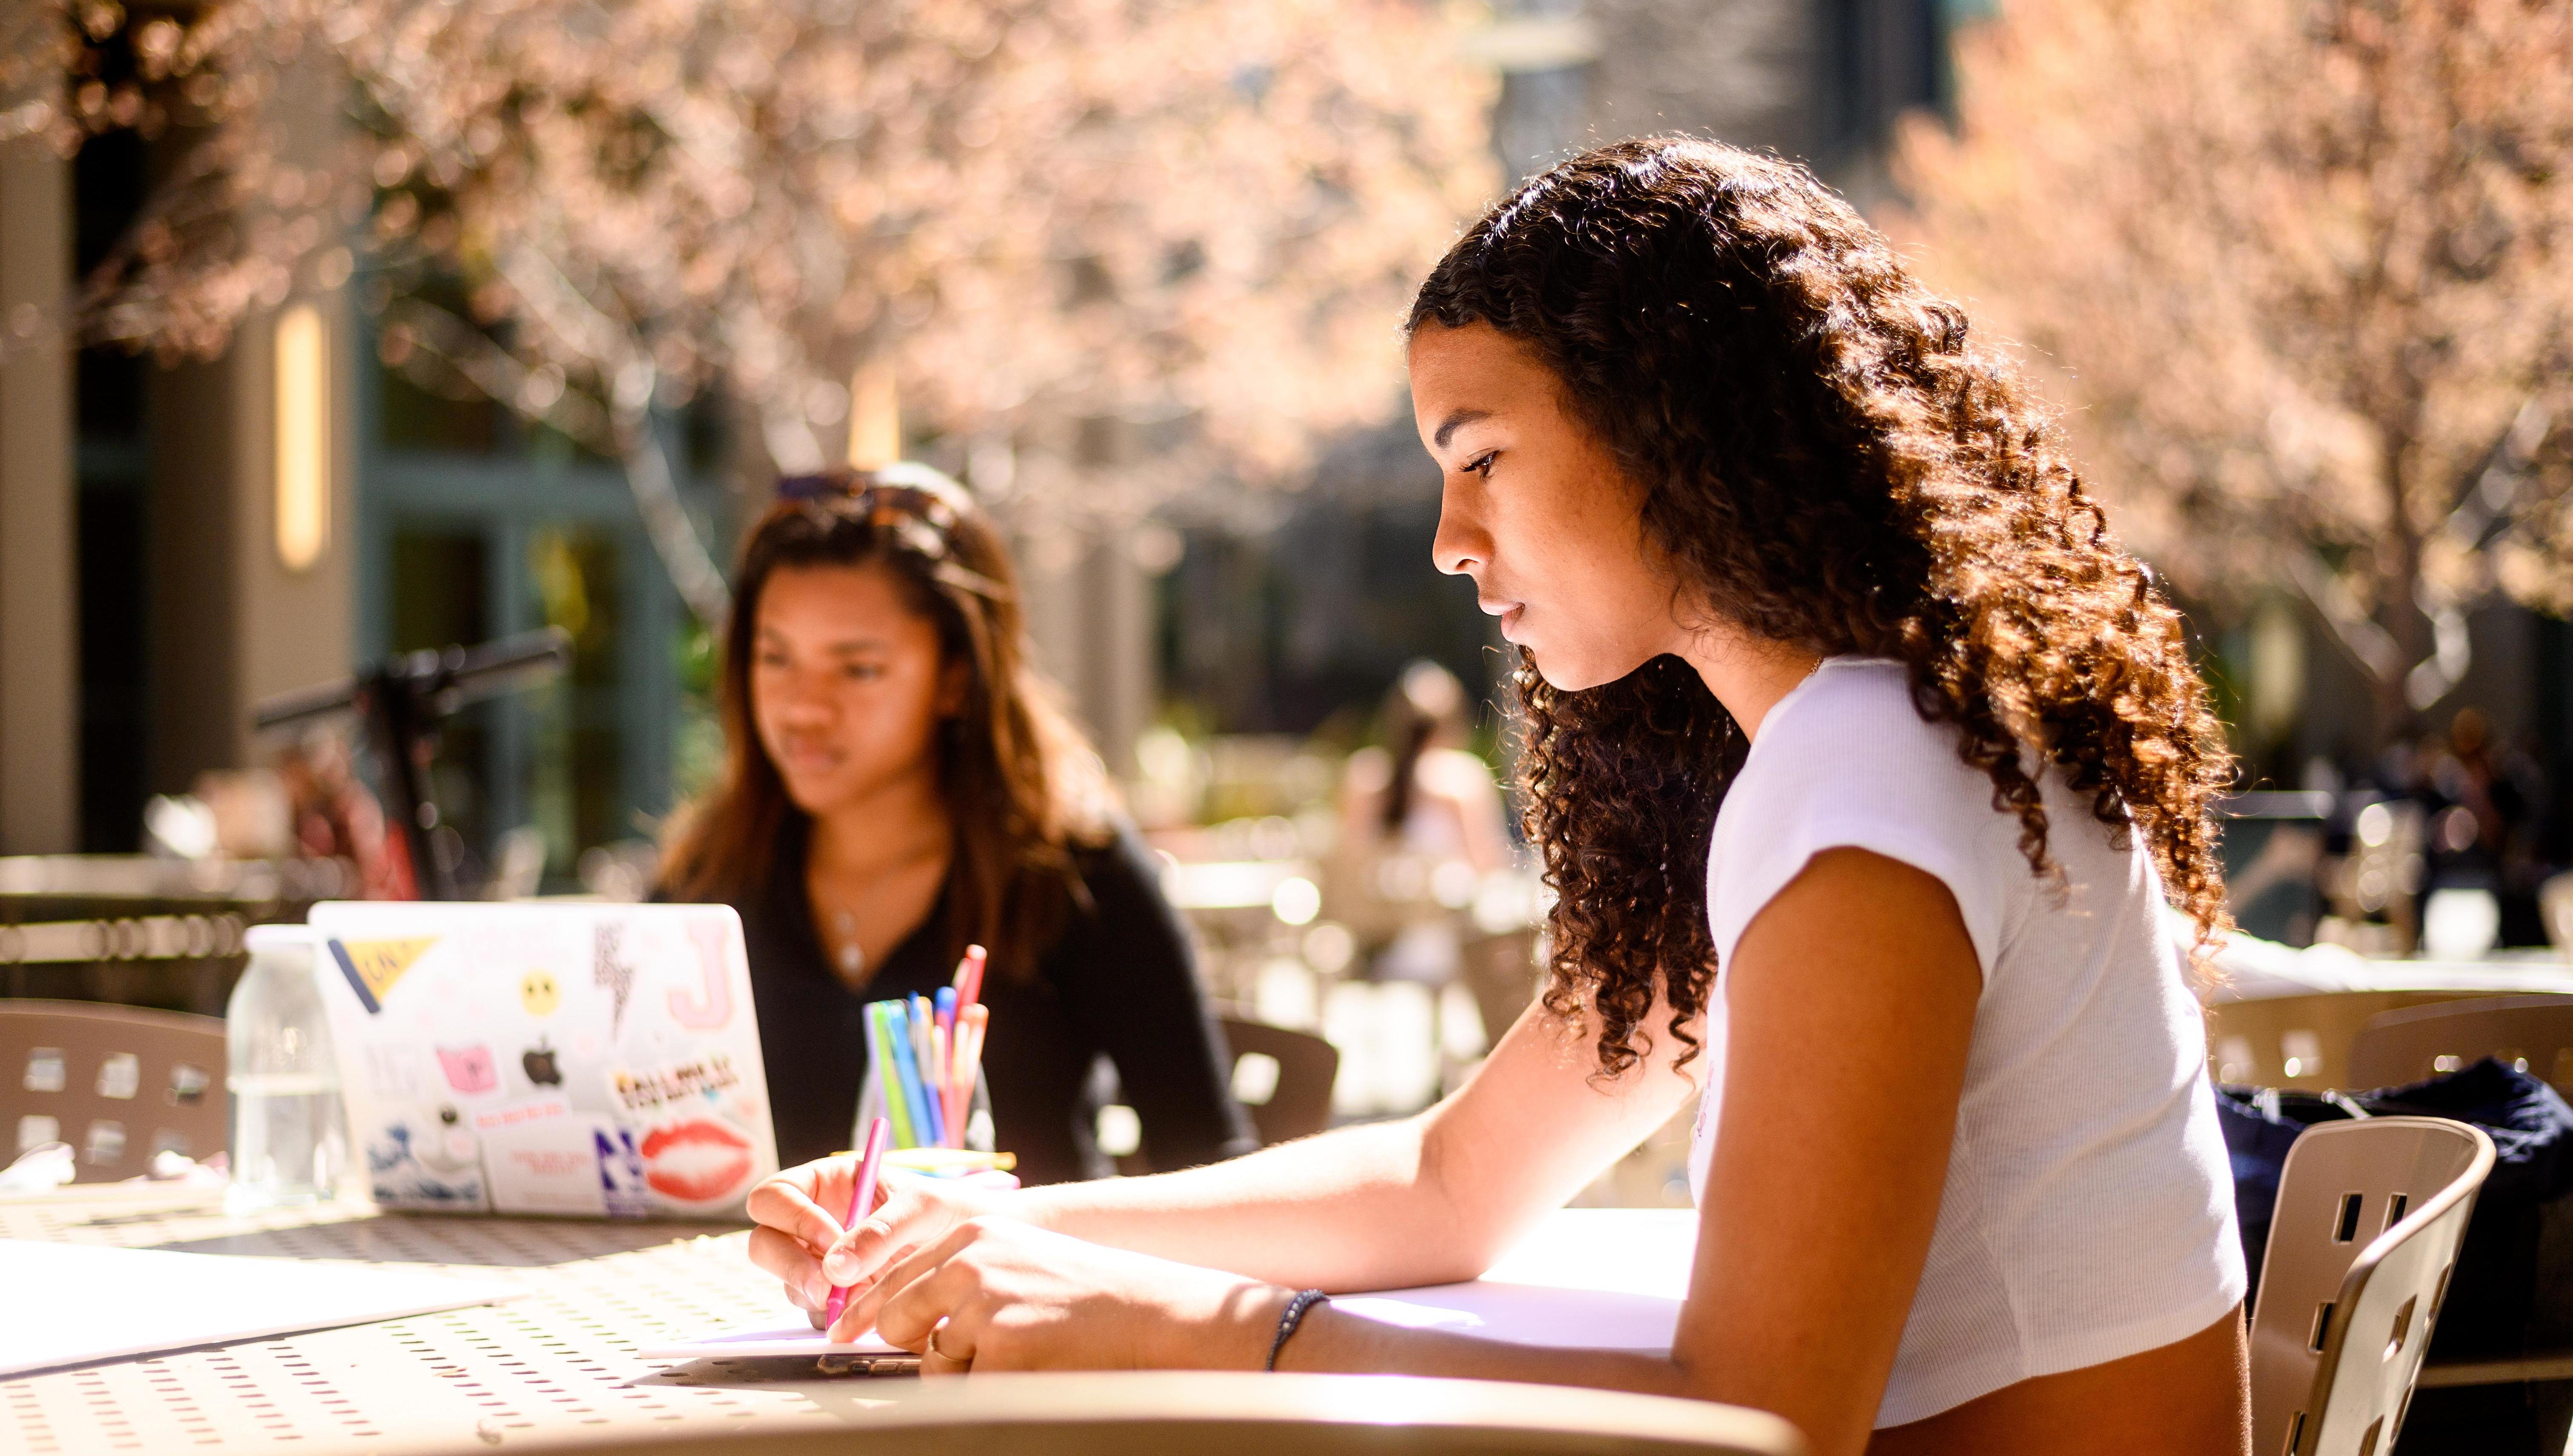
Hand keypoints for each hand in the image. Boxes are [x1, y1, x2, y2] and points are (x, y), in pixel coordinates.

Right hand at [744, 1157, 1011, 1327]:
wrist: (972, 1247)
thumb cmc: (947, 1210)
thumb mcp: (921, 1208)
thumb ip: (879, 1232)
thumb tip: (835, 1268)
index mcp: (825, 1183)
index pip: (775, 1196)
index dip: (791, 1217)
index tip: (829, 1239)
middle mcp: (812, 1221)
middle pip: (765, 1242)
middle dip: (790, 1265)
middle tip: (827, 1287)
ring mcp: (819, 1260)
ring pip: (787, 1280)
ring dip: (812, 1293)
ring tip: (856, 1297)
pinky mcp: (834, 1294)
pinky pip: (813, 1308)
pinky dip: (832, 1313)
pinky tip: (864, 1308)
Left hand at [850, 1216, 1289, 1375]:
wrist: (1148, 1311)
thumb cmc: (1084, 1290)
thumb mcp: (1015, 1258)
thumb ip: (958, 1274)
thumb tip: (892, 1314)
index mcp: (969, 1234)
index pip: (892, 1276)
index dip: (865, 1309)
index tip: (841, 1329)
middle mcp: (967, 1262)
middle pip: (894, 1320)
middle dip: (910, 1344)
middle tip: (955, 1352)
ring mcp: (981, 1306)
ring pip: (931, 1360)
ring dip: (963, 1368)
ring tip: (1022, 1349)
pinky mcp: (1000, 1349)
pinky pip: (964, 1388)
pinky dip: (989, 1389)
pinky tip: (1032, 1366)